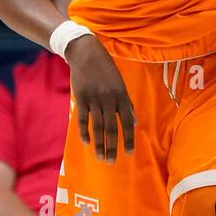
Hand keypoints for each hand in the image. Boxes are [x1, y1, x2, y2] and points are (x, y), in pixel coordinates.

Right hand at [64, 35, 136, 162]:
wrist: (86, 53)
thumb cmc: (106, 69)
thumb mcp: (120, 84)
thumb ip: (127, 103)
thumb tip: (134, 122)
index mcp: (121, 95)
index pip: (126, 122)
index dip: (128, 138)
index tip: (128, 153)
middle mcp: (109, 99)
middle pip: (111, 128)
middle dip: (112, 146)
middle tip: (112, 162)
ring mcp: (94, 99)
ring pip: (97, 126)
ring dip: (99, 144)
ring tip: (100, 157)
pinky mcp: (81, 98)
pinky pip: (83, 119)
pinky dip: (84, 132)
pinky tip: (86, 143)